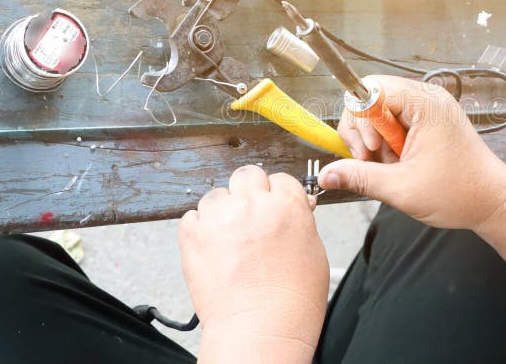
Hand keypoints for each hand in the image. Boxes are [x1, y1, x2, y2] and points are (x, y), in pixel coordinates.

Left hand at [178, 166, 327, 361]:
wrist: (260, 330)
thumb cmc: (292, 301)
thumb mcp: (314, 252)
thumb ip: (301, 221)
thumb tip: (296, 208)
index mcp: (287, 205)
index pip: (279, 179)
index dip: (275, 194)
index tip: (272, 205)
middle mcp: (252, 205)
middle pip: (246, 175)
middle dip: (248, 193)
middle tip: (250, 217)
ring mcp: (220, 218)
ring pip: (216, 195)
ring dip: (221, 211)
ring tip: (229, 240)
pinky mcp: (193, 235)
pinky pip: (191, 217)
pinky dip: (199, 229)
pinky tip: (212, 248)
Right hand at [318, 75, 505, 230]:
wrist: (492, 202)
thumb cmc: (460, 192)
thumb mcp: (402, 188)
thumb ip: (359, 177)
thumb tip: (326, 174)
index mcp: (425, 104)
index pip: (370, 89)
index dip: (361, 120)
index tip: (369, 150)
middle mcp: (426, 98)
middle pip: (369, 98)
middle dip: (364, 132)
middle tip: (375, 161)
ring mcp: (427, 109)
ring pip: (377, 112)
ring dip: (375, 141)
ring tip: (392, 165)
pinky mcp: (426, 121)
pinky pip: (391, 122)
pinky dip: (387, 144)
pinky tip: (399, 163)